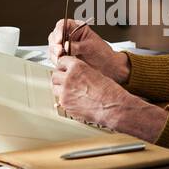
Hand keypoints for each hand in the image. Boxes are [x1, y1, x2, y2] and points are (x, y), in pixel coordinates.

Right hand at [47, 19, 128, 83]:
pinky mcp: (64, 57)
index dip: (59, 31)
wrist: (107, 66)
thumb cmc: (102, 53)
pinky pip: (55, 56)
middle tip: (59, 51)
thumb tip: (66, 46)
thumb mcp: (91, 47)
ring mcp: (66, 47)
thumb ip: (77, 46)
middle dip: (55, 44)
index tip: (59, 40)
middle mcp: (70, 36)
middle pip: (55, 35)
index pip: (63, 24)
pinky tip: (60, 62)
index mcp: (77, 28)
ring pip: (53, 47)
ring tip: (60, 58)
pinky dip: (55, 60)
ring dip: (54, 53)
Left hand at [50, 55, 166, 140]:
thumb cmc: (110, 92)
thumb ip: (82, 72)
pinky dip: (65, 99)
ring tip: (69, 91)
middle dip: (60, 77)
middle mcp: (69, 78)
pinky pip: (60, 100)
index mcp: (77, 67)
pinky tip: (74, 100)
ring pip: (54, 87)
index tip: (64, 68)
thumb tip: (75, 74)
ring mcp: (65, 92)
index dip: (64, 65)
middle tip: (64, 80)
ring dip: (60, 88)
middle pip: (55, 74)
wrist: (113, 107)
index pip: (62, 61)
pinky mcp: (66, 104)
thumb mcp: (95, 74)